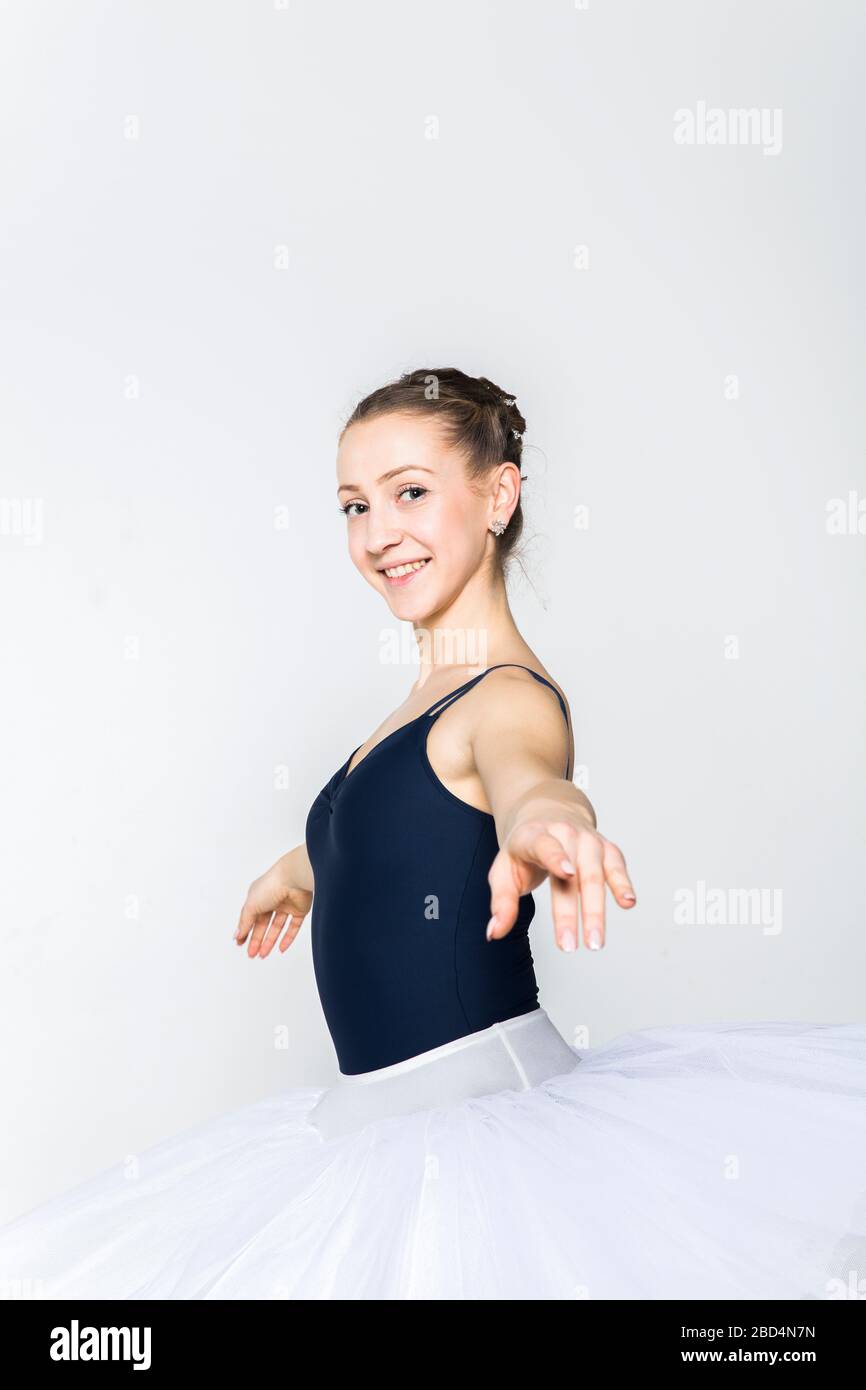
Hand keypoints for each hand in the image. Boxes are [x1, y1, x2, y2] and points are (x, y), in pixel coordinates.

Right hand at [235, 853, 312, 958]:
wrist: (294, 878)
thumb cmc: (270, 886)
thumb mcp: (251, 906)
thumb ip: (244, 922)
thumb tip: (237, 935)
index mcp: (257, 896)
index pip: (249, 916)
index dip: (245, 930)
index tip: (240, 943)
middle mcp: (272, 900)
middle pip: (263, 924)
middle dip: (256, 940)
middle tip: (252, 954)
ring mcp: (286, 904)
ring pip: (277, 927)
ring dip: (270, 941)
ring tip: (263, 955)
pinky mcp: (300, 909)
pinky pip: (293, 926)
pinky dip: (288, 938)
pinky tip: (281, 949)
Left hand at [486, 813, 635, 951]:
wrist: (548, 811)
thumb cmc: (524, 847)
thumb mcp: (503, 868)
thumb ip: (501, 901)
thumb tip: (495, 932)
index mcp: (535, 836)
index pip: (546, 845)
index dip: (556, 857)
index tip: (566, 873)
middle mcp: (566, 834)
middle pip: (573, 874)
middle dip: (572, 912)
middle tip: (568, 946)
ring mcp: (589, 841)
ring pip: (596, 876)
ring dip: (596, 911)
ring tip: (595, 942)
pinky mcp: (607, 849)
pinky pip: (617, 867)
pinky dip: (623, 885)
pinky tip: (628, 902)